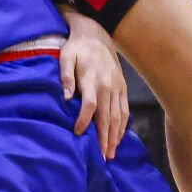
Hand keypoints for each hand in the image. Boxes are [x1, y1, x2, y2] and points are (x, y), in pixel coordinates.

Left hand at [60, 12, 128, 159]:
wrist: (96, 34)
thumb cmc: (76, 48)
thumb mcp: (66, 57)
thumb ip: (66, 77)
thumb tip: (66, 98)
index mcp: (92, 79)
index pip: (90, 105)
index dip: (84, 121)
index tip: (78, 133)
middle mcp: (107, 86)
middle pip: (107, 116)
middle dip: (104, 138)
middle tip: (101, 157)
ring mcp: (117, 87)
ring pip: (118, 116)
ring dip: (115, 136)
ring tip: (110, 153)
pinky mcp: (122, 88)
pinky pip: (125, 110)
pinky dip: (123, 125)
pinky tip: (118, 138)